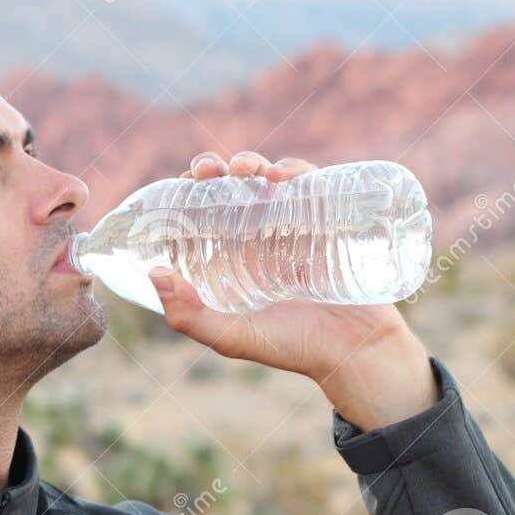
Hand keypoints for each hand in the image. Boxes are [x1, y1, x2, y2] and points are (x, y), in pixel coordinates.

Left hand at [150, 150, 437, 430]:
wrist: (359, 350)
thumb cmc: (294, 349)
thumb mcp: (233, 338)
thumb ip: (190, 318)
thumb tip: (155, 273)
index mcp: (229, 264)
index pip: (198, 220)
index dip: (184, 198)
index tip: (176, 185)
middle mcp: (256, 242)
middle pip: (227, 192)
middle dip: (213, 171)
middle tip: (206, 170)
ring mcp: (292, 228)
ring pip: (264, 181)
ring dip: (249, 164)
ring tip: (242, 169)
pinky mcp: (326, 221)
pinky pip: (308, 184)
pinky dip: (294, 170)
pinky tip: (280, 175)